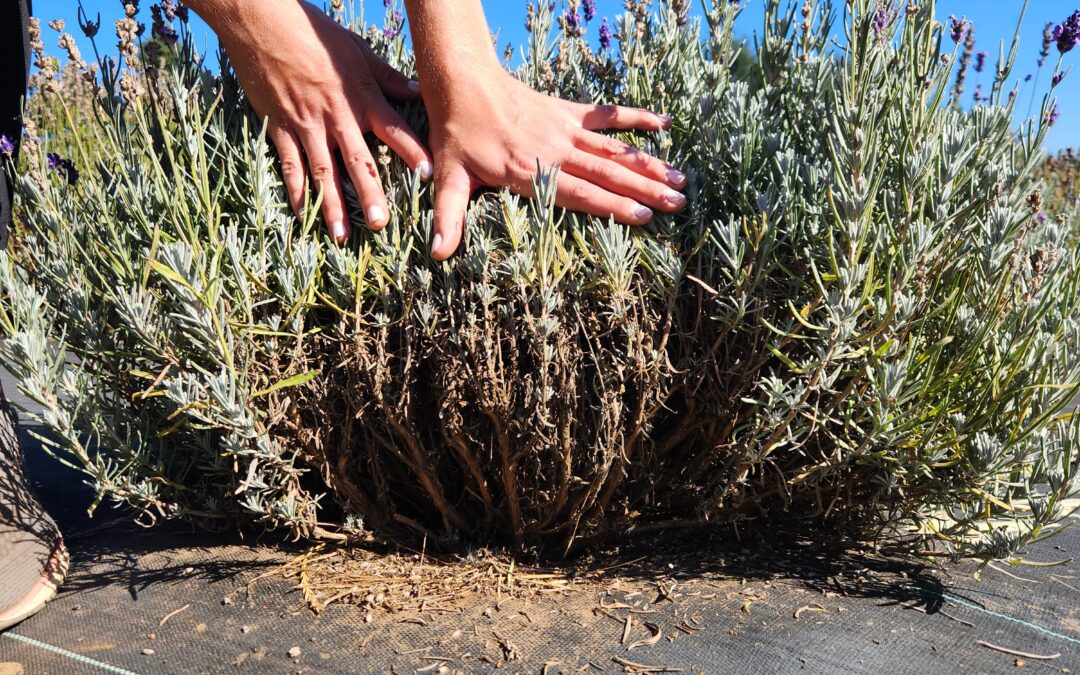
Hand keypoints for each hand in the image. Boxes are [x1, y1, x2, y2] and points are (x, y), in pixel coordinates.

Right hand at [192, 0, 432, 242]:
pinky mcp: (280, 127)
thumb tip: (421, 93)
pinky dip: (296, 192)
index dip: (412, 152)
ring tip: (342, 235)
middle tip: (381, 224)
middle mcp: (336, 116)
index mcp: (360, 97)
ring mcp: (306, 124)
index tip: (430, 176)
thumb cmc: (314, 33)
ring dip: (332, 204)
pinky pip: (289, 165)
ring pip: (323, 171)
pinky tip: (303, 215)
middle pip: (358, 160)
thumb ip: (389, 78)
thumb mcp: (358, 51)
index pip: (393, 129)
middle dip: (370, 194)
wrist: (262, 21)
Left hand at [423, 69, 686, 260]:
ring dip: (648, 164)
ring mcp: (565, 129)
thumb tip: (437, 253)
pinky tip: (664, 125)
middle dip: (645, 189)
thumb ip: (448, 216)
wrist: (462, 83)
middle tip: (679, 203)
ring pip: (614, 150)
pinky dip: (635, 118)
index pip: (580, 192)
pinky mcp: (567, 112)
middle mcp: (555, 150)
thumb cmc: (456, 135)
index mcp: (531, 171)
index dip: (613, 205)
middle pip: (607, 173)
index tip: (644, 216)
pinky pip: (607, 115)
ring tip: (681, 178)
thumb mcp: (448, 179)